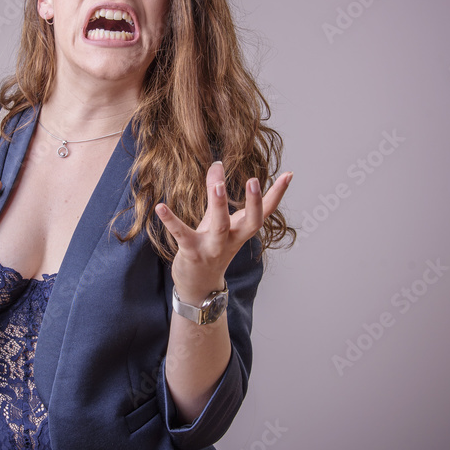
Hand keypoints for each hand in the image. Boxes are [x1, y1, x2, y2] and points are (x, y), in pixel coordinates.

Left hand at [154, 161, 291, 301]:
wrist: (199, 287)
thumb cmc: (211, 247)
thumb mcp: (218, 219)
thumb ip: (218, 192)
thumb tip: (217, 162)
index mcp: (242, 230)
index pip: (265, 212)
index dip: (278, 194)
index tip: (289, 174)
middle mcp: (232, 239)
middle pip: (251, 222)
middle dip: (254, 202)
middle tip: (253, 180)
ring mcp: (213, 247)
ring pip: (220, 227)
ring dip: (219, 206)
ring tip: (217, 184)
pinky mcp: (192, 252)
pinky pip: (182, 235)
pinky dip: (171, 221)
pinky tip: (160, 207)